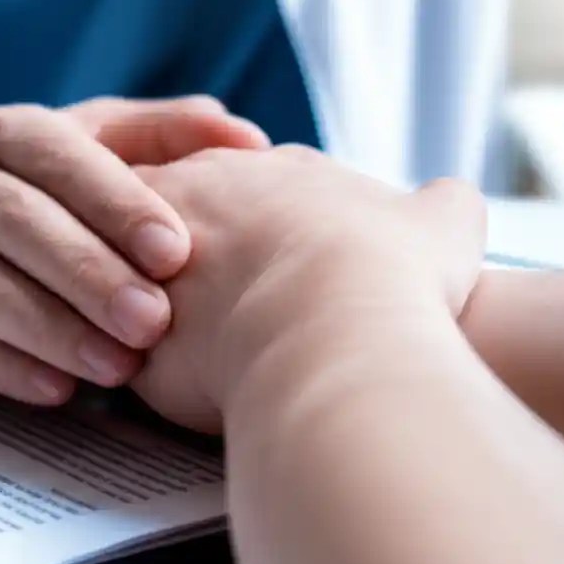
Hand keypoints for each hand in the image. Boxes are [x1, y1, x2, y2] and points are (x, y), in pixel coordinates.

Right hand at [0, 97, 269, 403]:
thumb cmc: (26, 184)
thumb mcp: (84, 140)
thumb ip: (163, 134)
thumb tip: (251, 140)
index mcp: (10, 134)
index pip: (62, 161)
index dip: (117, 205)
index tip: (175, 251)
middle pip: (17, 225)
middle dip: (87, 275)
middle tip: (153, 322)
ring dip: (48, 328)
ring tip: (117, 368)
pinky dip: (1, 366)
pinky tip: (57, 391)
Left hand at [130, 146, 485, 431]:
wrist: (342, 331)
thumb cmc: (394, 275)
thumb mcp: (446, 224)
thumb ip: (440, 207)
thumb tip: (449, 207)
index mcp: (261, 169)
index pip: (228, 176)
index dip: (243, 221)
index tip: (262, 260)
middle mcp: (195, 201)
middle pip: (157, 215)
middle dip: (172, 254)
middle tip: (207, 302)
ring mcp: (152, 262)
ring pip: (119, 273)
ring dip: (140, 303)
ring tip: (179, 348)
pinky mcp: (130, 330)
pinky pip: (113, 343)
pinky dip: (136, 364)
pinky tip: (166, 393)